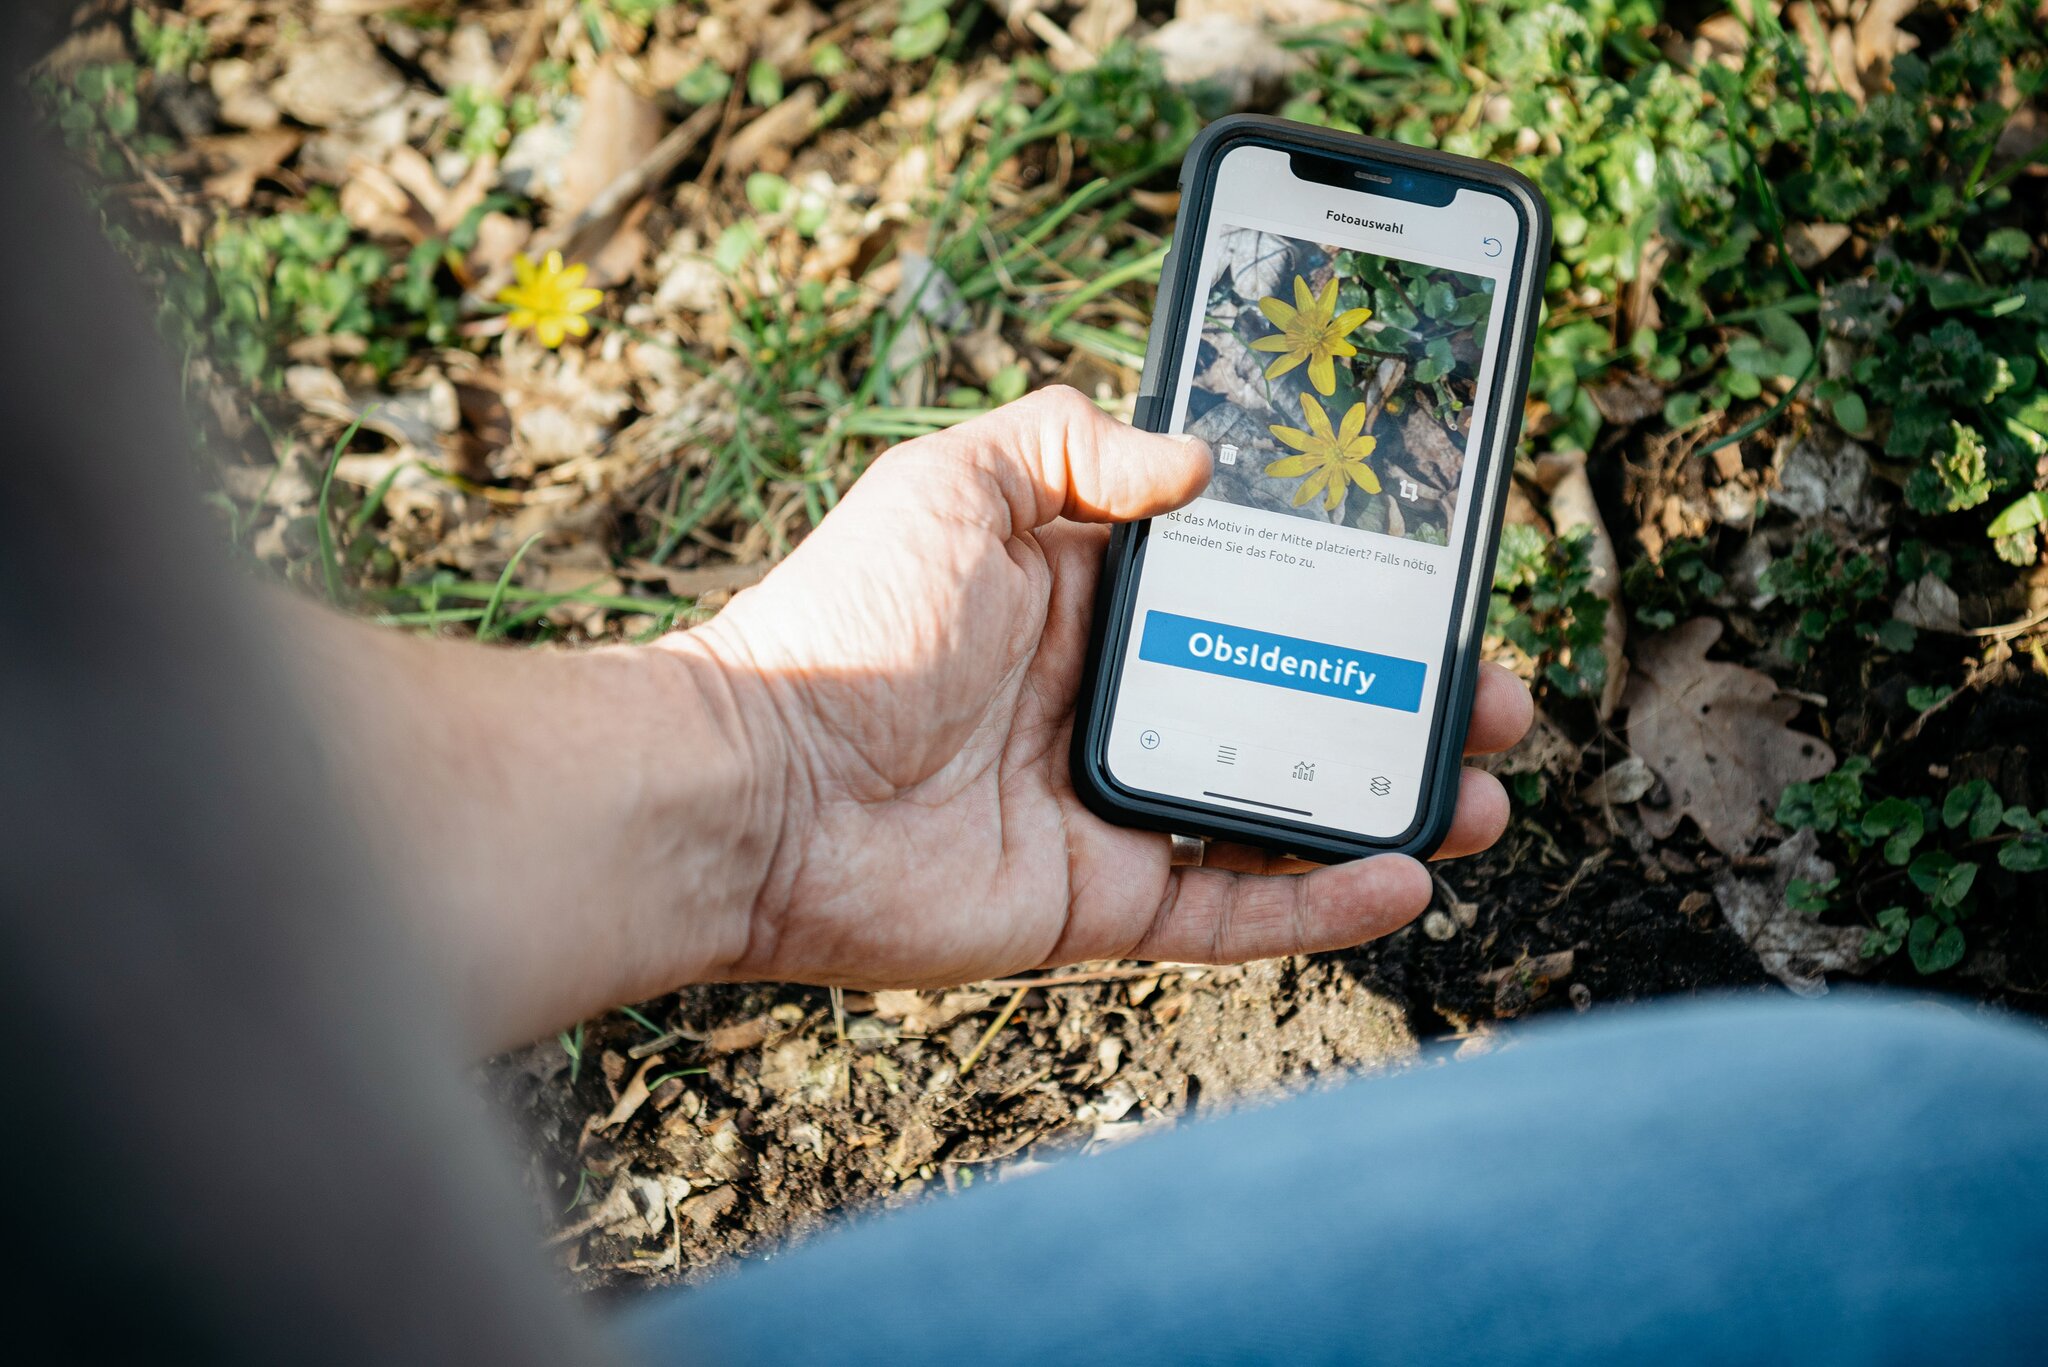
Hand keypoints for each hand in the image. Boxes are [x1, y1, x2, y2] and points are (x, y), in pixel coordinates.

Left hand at [676, 387, 1532, 988]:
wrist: (755, 789)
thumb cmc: (844, 623)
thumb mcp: (955, 484)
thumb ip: (1072, 444)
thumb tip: (1202, 463)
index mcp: (1085, 603)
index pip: (1243, 591)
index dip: (1337, 588)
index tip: (1424, 578)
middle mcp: (1109, 704)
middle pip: (1287, 700)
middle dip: (1395, 700)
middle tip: (1487, 694)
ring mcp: (1110, 809)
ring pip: (1280, 810)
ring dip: (1386, 802)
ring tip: (1480, 791)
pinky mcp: (1099, 904)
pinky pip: (1233, 912)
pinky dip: (1320, 903)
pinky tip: (1403, 878)